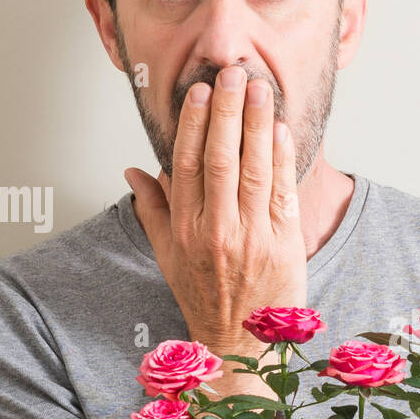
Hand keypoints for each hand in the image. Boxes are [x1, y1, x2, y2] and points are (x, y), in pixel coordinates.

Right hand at [125, 66, 305, 356]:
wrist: (241, 343)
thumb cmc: (206, 298)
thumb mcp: (169, 257)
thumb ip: (153, 210)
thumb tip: (135, 170)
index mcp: (186, 230)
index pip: (188, 165)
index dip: (194, 124)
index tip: (201, 92)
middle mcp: (217, 232)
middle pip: (221, 159)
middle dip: (228, 112)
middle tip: (232, 75)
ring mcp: (252, 238)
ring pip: (253, 170)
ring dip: (257, 125)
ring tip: (260, 89)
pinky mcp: (284, 245)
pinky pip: (281, 193)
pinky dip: (281, 158)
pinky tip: (280, 130)